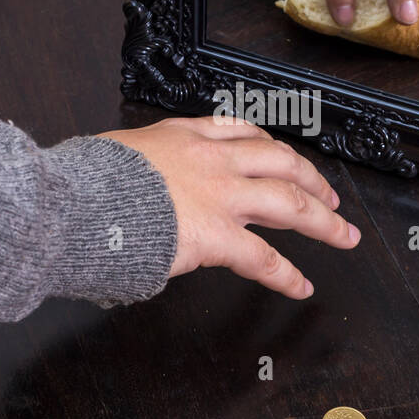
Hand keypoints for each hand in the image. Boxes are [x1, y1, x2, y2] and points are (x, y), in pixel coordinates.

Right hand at [99, 116, 360, 298]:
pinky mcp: (217, 234)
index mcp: (183, 136)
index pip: (242, 133)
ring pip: (290, 201)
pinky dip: (288, 275)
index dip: (272, 149)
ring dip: (323, 221)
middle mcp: (210, 159)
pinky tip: (301, 285)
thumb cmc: (85, 185)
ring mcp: (219, 195)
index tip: (285, 159)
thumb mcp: (117, 155)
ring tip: (342, 235)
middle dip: (313, 180)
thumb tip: (142, 186)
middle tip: (331, 198)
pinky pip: (266, 258)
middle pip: (281, 162)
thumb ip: (142, 168)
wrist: (75, 203)